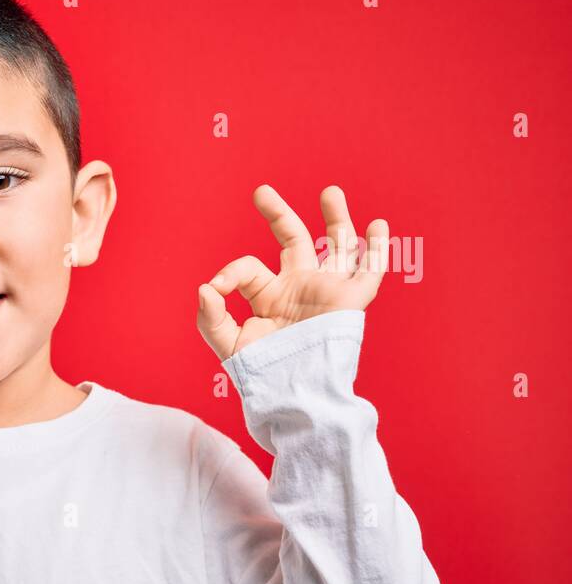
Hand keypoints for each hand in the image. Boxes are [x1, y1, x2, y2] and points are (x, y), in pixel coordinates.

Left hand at [196, 184, 389, 360]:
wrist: (293, 392)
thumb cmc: (261, 373)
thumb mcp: (227, 344)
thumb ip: (210, 317)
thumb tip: (206, 287)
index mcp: (269, 296)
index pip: (248, 268)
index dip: (230, 272)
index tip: (216, 287)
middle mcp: (299, 288)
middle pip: (294, 241)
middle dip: (278, 215)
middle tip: (261, 191)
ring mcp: (326, 291)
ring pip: (336, 246)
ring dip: (336, 218)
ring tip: (330, 191)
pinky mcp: (350, 301)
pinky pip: (370, 270)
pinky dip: (376, 248)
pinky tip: (377, 225)